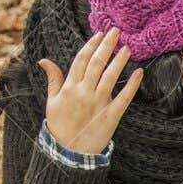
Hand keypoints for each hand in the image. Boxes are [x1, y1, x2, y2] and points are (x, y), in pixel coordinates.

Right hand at [40, 29, 142, 154]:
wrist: (68, 152)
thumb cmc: (60, 125)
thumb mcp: (52, 101)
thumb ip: (53, 79)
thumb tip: (44, 60)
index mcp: (69, 87)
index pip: (82, 60)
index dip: (91, 45)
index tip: (100, 34)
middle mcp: (84, 92)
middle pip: (97, 63)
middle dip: (107, 46)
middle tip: (116, 31)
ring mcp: (98, 103)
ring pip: (110, 77)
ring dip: (119, 61)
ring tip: (127, 48)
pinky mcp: (111, 116)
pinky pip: (123, 98)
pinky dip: (132, 85)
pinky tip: (138, 73)